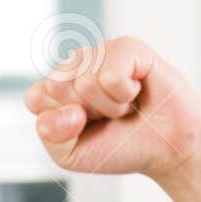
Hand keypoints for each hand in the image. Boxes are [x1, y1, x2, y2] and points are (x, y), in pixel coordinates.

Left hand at [23, 35, 200, 183]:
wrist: (165, 149)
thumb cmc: (119, 147)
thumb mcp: (71, 155)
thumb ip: (51, 135)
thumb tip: (66, 107)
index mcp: (57, 88)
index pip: (35, 98)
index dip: (57, 122)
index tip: (82, 129)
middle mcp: (77, 64)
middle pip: (57, 86)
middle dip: (83, 114)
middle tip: (107, 118)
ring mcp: (102, 52)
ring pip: (84, 81)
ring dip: (108, 107)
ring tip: (124, 107)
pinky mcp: (128, 47)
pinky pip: (110, 75)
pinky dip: (125, 95)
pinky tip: (137, 93)